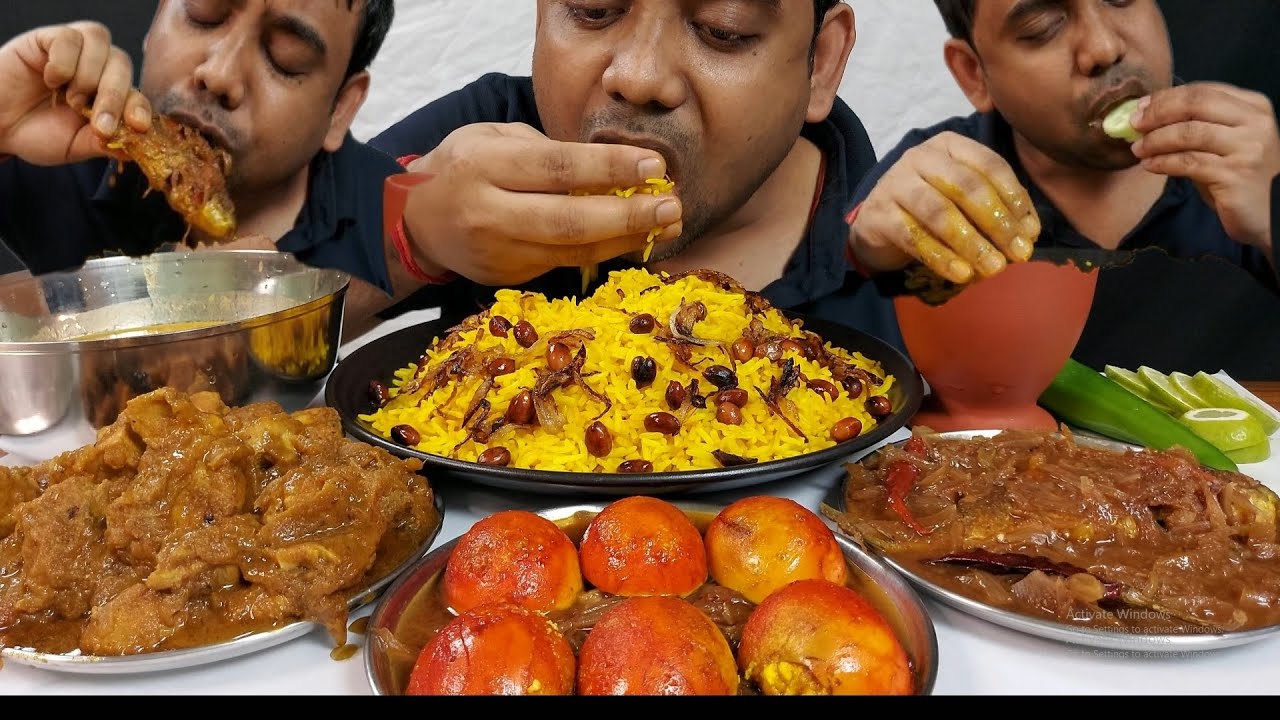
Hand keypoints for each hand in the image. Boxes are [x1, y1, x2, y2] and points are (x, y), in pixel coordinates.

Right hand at [0, 22, 151, 164]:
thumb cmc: (35, 133)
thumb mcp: (75, 146)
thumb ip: (103, 143)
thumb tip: (134, 145)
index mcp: (108, 93)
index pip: (136, 91)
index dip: (140, 107)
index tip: (138, 126)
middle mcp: (96, 67)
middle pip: (122, 64)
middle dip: (115, 97)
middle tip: (99, 124)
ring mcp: (74, 51)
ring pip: (101, 42)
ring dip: (89, 77)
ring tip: (69, 99)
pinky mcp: (48, 39)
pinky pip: (69, 38)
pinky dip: (63, 63)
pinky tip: (49, 79)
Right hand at [400, 122, 682, 286]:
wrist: (414, 221)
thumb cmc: (462, 166)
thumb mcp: (493, 138)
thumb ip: (545, 150)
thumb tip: (609, 166)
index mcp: (485, 166)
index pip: (558, 167)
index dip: (610, 168)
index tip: (654, 164)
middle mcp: (490, 212)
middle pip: (569, 220)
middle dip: (628, 215)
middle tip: (672, 205)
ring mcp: (500, 252)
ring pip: (573, 250)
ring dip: (626, 239)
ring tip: (667, 225)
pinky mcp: (510, 276)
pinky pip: (566, 263)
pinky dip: (604, 252)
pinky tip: (635, 241)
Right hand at [848, 131, 1039, 283]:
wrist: (877, 222)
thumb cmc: (929, 206)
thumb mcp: (963, 197)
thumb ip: (996, 207)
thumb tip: (1028, 234)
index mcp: (949, 145)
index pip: (990, 165)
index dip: (1014, 198)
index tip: (1030, 232)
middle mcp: (920, 157)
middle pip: (966, 187)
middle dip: (997, 222)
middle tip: (1019, 254)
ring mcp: (896, 183)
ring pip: (940, 212)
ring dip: (972, 243)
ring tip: (993, 268)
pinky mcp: (879, 214)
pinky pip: (915, 238)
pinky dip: (942, 258)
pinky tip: (962, 274)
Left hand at [1130, 82, 1279, 251]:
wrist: (1272, 213)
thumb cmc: (1242, 178)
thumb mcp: (1226, 145)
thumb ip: (1197, 127)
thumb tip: (1147, 119)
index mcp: (1254, 107)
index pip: (1204, 91)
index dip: (1166, 97)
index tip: (1140, 107)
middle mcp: (1255, 123)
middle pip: (1196, 104)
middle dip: (1158, 112)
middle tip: (1134, 124)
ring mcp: (1248, 148)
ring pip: (1189, 133)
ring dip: (1155, 140)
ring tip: (1137, 149)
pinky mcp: (1235, 175)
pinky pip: (1188, 162)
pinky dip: (1162, 162)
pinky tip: (1149, 165)